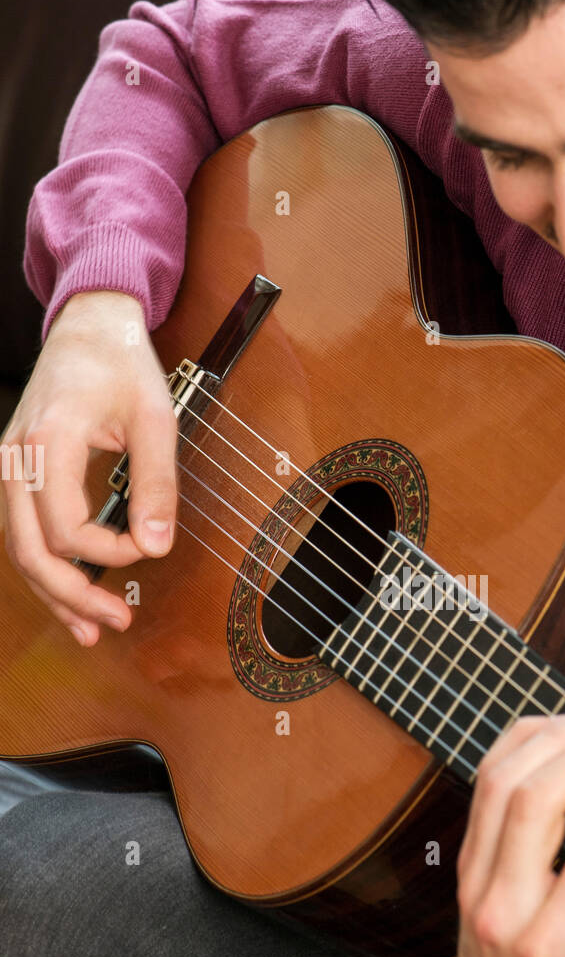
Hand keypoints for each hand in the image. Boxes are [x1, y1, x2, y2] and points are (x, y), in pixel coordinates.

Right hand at [0, 290, 177, 644]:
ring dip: (54, 593)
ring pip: (18, 549)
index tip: (148, 547)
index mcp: (49, 442)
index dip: (109, 552)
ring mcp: (10, 467)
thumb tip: (157, 545)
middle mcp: (16, 459)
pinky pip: (22, 532)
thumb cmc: (122, 366)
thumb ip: (157, 483)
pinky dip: (45, 568)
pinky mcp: (17, 474)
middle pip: (29, 549)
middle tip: (116, 622)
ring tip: (92, 630)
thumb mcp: (156, 418)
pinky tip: (71, 598)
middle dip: (72, 595)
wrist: (89, 326)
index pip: (66, 526)